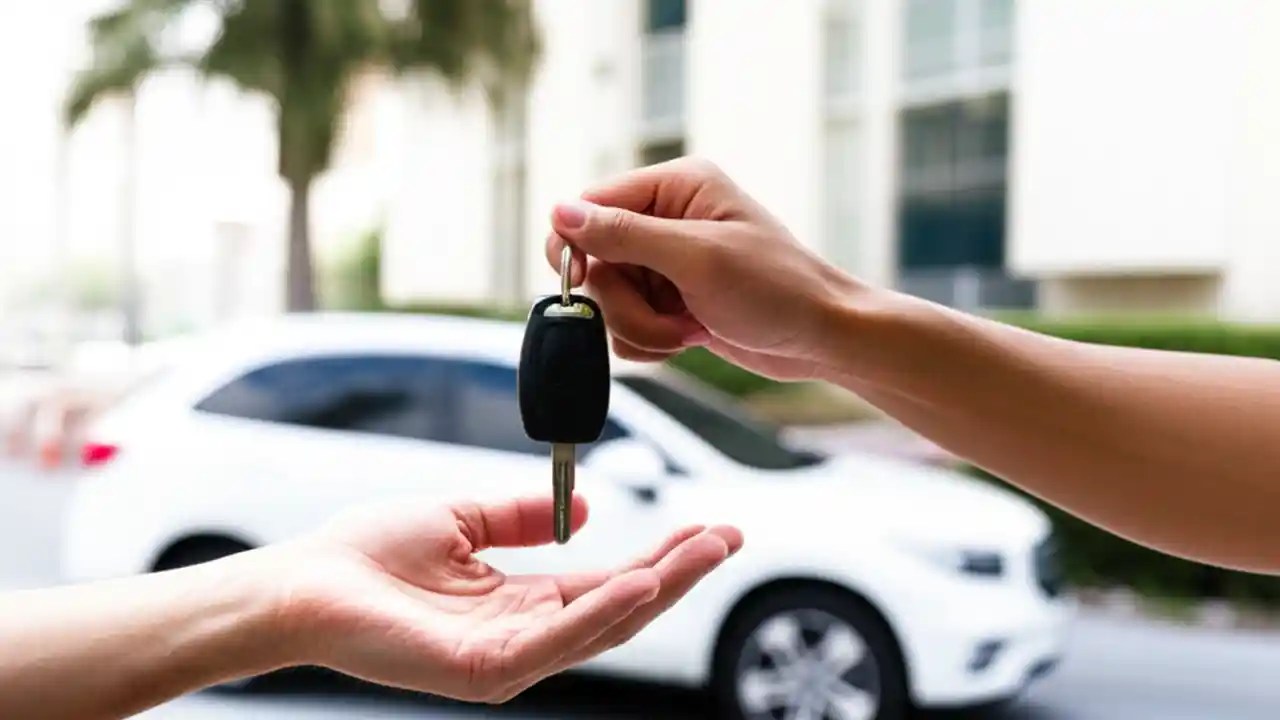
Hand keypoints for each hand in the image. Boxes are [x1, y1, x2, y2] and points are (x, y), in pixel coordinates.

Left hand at [262, 494, 741, 702]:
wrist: (302, 579)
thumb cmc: (369, 553)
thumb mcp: (462, 520)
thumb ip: (522, 518)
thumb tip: (583, 506)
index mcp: (520, 603)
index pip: (608, 584)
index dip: (660, 557)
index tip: (708, 525)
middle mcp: (523, 637)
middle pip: (620, 609)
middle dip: (679, 573)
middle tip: (730, 535)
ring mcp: (506, 661)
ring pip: (601, 627)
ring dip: (660, 588)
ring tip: (705, 549)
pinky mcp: (482, 671)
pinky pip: (556, 642)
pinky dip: (602, 613)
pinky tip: (640, 583)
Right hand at [545, 157, 866, 380]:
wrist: (822, 339)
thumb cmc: (776, 289)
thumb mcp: (697, 258)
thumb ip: (625, 235)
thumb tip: (560, 212)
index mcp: (675, 187)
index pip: (591, 205)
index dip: (577, 246)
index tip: (584, 282)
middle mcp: (666, 219)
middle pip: (595, 260)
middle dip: (624, 301)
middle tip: (667, 317)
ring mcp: (666, 263)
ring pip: (608, 299)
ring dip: (641, 325)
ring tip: (687, 330)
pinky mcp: (670, 301)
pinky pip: (626, 323)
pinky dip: (649, 340)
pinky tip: (688, 338)